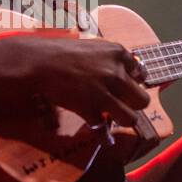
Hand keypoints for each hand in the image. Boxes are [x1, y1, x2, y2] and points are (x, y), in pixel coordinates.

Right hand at [13, 31, 150, 127]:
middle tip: (121, 104)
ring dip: (122, 120)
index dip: (133, 83)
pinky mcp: (90, 108)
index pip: (142, 74)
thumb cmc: (62, 52)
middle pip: (142, 100)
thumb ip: (111, 60)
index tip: (124, 87)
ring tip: (112, 118)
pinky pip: (103, 129)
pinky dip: (101, 134)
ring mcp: (104, 92)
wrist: (40, 61)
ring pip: (130, 118)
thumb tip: (126, 75)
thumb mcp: (93, 47)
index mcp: (118, 53)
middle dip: (133, 105)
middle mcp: (116, 72)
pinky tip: (100, 133)